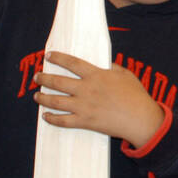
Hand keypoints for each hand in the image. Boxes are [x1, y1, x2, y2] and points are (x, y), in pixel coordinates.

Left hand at [33, 50, 165, 149]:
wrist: (140, 119)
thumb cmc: (136, 96)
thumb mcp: (126, 75)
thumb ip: (112, 67)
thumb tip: (104, 64)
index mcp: (96, 75)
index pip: (72, 63)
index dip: (58, 58)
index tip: (48, 56)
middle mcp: (86, 89)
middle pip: (58, 82)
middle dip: (44, 78)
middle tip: (37, 77)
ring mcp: (84, 106)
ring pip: (55, 101)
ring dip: (42, 98)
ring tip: (36, 95)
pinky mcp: (85, 121)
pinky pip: (63, 121)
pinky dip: (51, 118)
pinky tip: (45, 116)